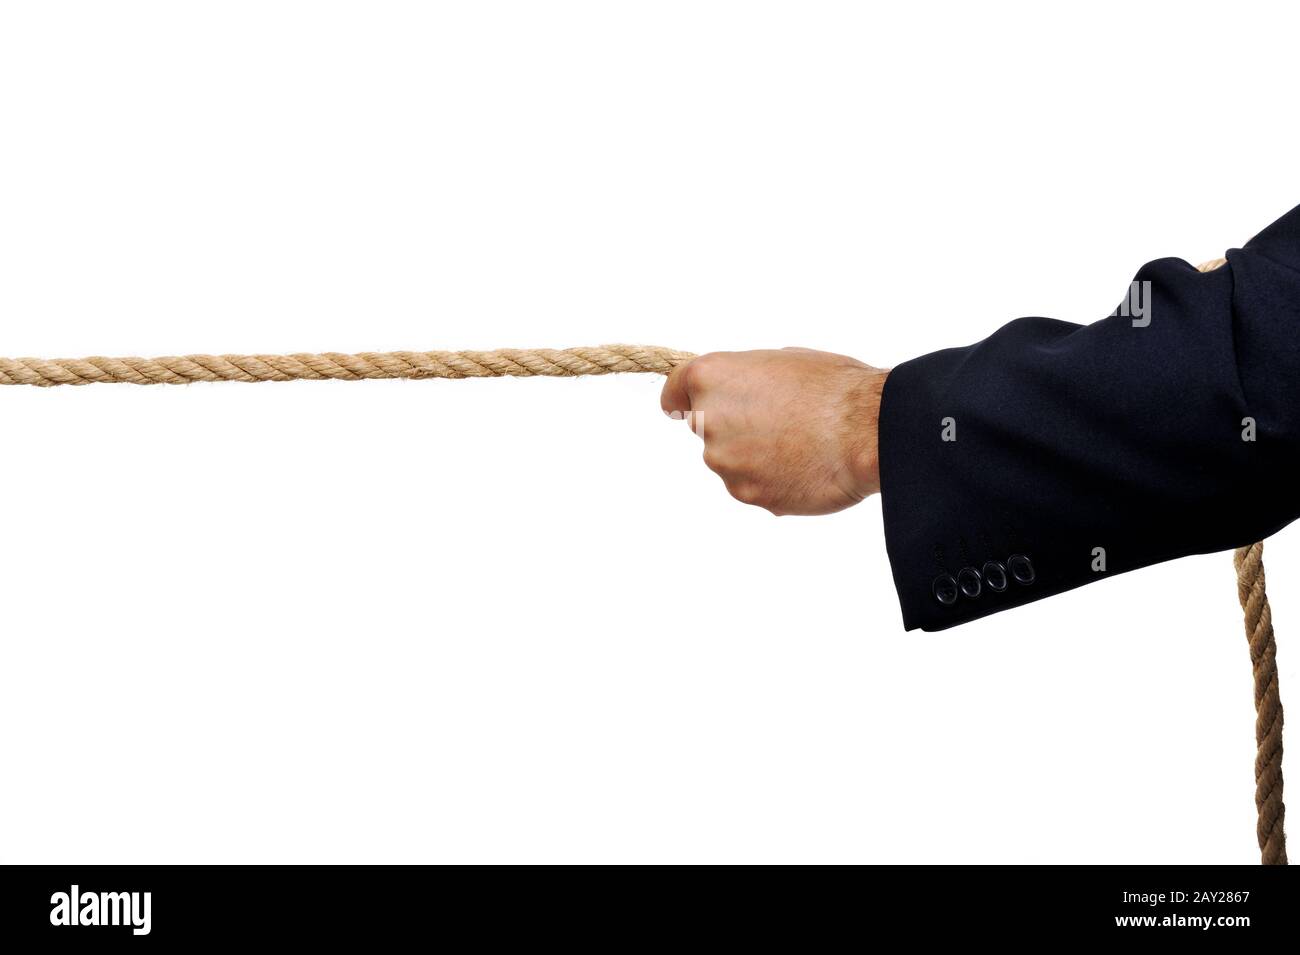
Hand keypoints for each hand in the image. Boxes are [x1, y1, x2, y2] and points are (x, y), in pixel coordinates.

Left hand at [660, 348, 888, 515]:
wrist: (869, 432)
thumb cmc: (835, 388)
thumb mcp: (784, 361)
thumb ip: (746, 378)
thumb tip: (740, 392)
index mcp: (712, 378)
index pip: (674, 392)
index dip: (681, 399)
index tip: (682, 408)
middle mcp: (709, 421)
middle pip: (707, 428)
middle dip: (734, 427)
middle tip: (779, 422)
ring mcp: (726, 463)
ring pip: (731, 461)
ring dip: (755, 456)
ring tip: (801, 445)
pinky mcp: (747, 495)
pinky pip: (753, 486)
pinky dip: (773, 480)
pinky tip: (804, 467)